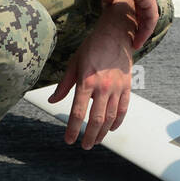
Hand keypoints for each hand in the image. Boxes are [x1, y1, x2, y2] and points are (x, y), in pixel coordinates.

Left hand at [47, 26, 133, 148]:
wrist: (115, 35)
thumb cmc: (92, 48)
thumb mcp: (73, 64)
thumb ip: (64, 85)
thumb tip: (52, 100)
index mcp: (86, 81)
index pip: (78, 112)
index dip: (72, 129)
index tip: (69, 140)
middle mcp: (103, 87)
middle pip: (96, 119)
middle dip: (90, 136)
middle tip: (85, 146)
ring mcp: (117, 87)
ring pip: (111, 117)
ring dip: (103, 132)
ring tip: (97, 140)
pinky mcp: (127, 86)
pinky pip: (123, 109)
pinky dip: (118, 121)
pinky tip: (112, 128)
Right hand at [91, 0, 157, 50]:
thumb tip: (106, 5)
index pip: (138, 2)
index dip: (133, 15)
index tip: (125, 26)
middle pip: (145, 10)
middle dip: (140, 25)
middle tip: (133, 38)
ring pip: (150, 17)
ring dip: (144, 31)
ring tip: (136, 43)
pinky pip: (151, 19)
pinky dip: (146, 30)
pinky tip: (139, 39)